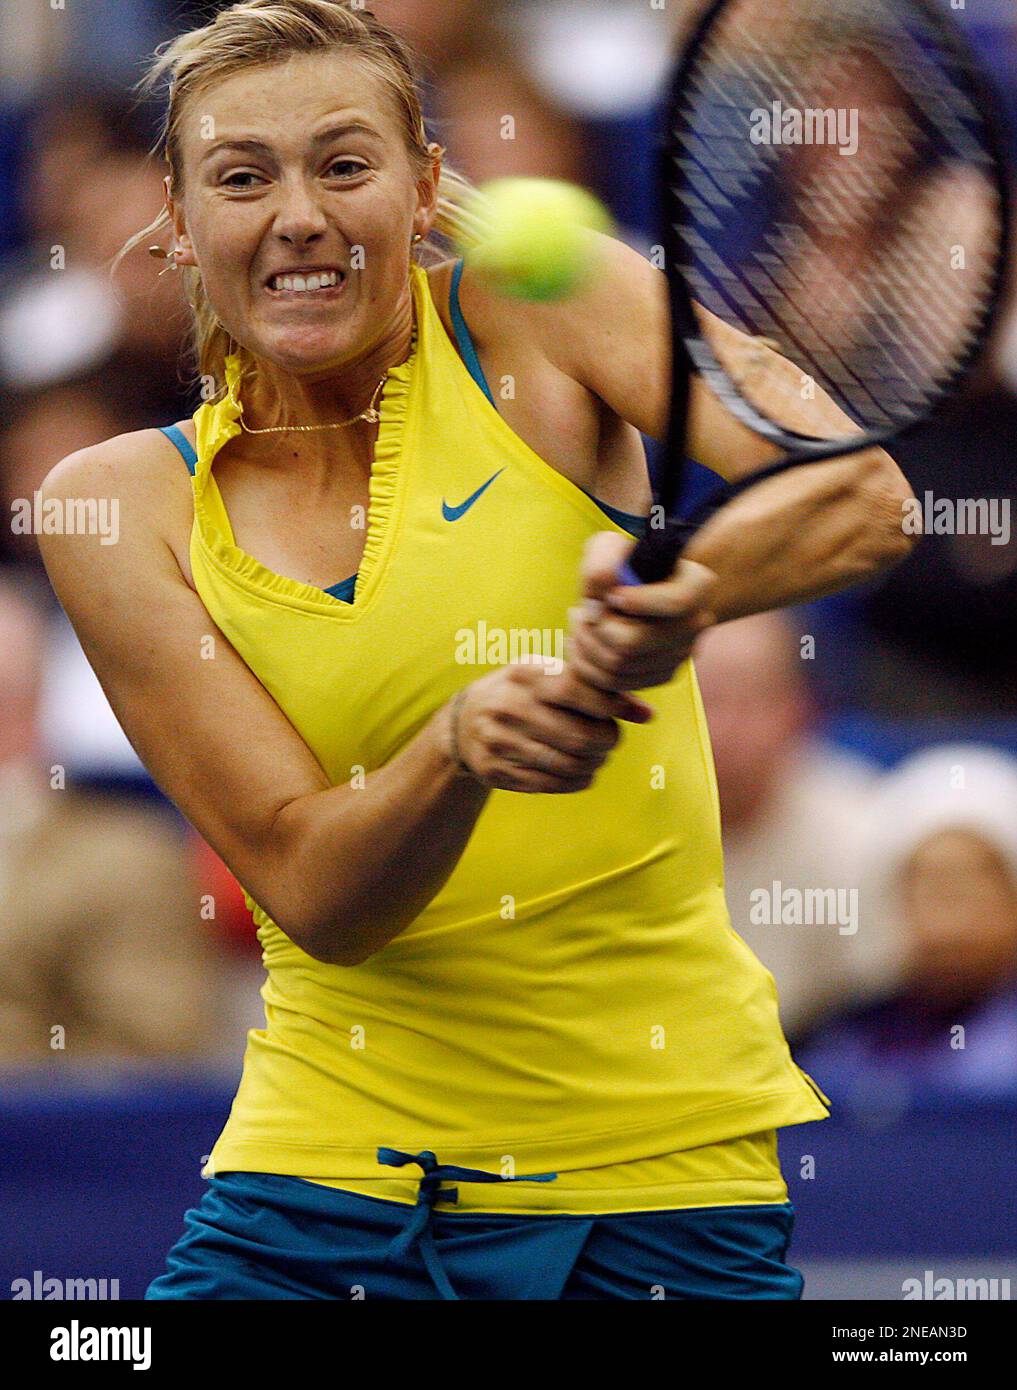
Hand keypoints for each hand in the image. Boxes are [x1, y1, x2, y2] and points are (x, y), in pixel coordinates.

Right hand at [447, 657, 653, 793]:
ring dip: (593, 764)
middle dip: (606, 742)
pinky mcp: (496, 771)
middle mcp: (507, 706)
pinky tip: (581, 772)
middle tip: (610, 740)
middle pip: (578, 736)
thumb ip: (596, 688)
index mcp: (523, 674)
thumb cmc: (522, 694)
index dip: (610, 704)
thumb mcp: (548, 677)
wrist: (461, 723)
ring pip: (567, 764)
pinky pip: (551, 784)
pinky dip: (577, 781)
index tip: (625, 712)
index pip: (576, 689)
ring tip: (597, 756)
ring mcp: (499, 742)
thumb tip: (647, 714)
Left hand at [567, 533, 717, 692]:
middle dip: (595, 628)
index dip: (637, 601)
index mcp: (699, 585)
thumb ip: (604, 560)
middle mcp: (697, 623)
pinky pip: (617, 683)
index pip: (676, 602)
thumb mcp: (611, 547)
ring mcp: (682, 653)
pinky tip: (583, 643)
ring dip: (586, 646)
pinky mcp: (664, 674)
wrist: (640, 588)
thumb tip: (604, 593)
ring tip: (578, 624)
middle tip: (581, 611)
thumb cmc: (624, 564)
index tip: (612, 594)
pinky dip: (590, 666)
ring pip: (620, 666)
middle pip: (634, 642)